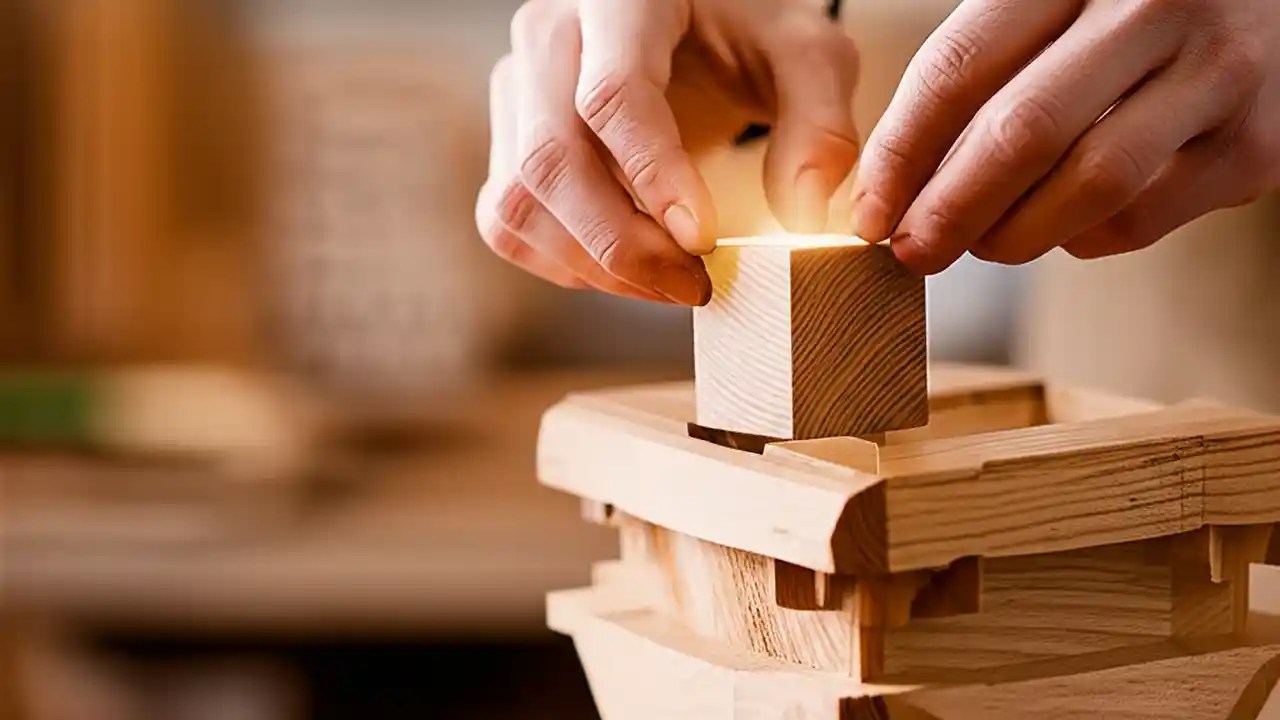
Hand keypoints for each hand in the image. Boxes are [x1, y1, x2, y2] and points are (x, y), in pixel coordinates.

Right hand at [476, 0, 859, 303]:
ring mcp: (515, 89)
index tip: (702, 239)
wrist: (692, 26)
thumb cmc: (746, 35)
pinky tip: (624, 267)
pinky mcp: (507, 140)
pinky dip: (562, 262)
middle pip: (551, 158)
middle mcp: (548, 36)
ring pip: (520, 200)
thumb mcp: (805, 58)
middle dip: (621, 243)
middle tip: (692, 285)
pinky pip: (507, 221)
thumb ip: (820, 126)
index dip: (653, 176)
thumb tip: (803, 213)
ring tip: (668, 281)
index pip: (612, 95)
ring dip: (593, 263)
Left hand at [853, 0, 1279, 273]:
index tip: (870, 212)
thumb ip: (970, 76)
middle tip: (912, 250)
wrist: (1251, 2)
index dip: (902, 153)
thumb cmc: (1115, 11)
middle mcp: (1158, 8)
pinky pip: (1141, 219)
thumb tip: (891, 190)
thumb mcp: (1038, 7)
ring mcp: (1219, 76)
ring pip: (1090, 187)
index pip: (960, 67)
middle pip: (1024, 133)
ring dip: (1013, 235)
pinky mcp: (1254, 145)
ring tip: (980, 242)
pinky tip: (1062, 223)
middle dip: (950, 210)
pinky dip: (1081, 238)